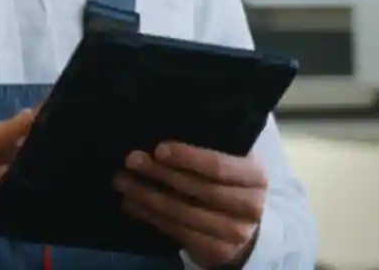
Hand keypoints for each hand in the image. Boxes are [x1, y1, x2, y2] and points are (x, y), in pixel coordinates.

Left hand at [115, 142, 266, 267]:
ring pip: (182, 213)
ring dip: (147, 196)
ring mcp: (234, 233)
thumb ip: (212, 147)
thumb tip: (165, 127)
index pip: (218, 167)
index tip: (158, 148)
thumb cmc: (232, 183)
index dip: (188, 157)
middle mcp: (250, 206)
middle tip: (131, 160)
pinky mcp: (215, 251)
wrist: (244, 227)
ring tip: (122, 181)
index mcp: (255, 176)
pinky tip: (131, 203)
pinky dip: (149, 216)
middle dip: (161, 173)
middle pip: (198, 189)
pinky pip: (175, 231)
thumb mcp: (234, 161)